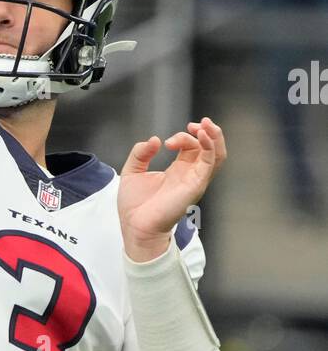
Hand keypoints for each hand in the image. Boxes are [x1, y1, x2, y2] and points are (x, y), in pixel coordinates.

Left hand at [118, 117, 226, 259]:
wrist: (135, 226)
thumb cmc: (135, 206)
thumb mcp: (132, 171)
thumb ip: (141, 153)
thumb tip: (155, 140)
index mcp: (177, 171)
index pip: (191, 147)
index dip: (183, 137)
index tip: (166, 142)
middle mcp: (189, 175)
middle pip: (207, 148)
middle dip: (204, 131)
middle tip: (195, 124)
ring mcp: (194, 180)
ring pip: (217, 155)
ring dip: (215, 136)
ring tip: (206, 124)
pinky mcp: (195, 185)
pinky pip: (211, 163)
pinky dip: (210, 146)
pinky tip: (203, 135)